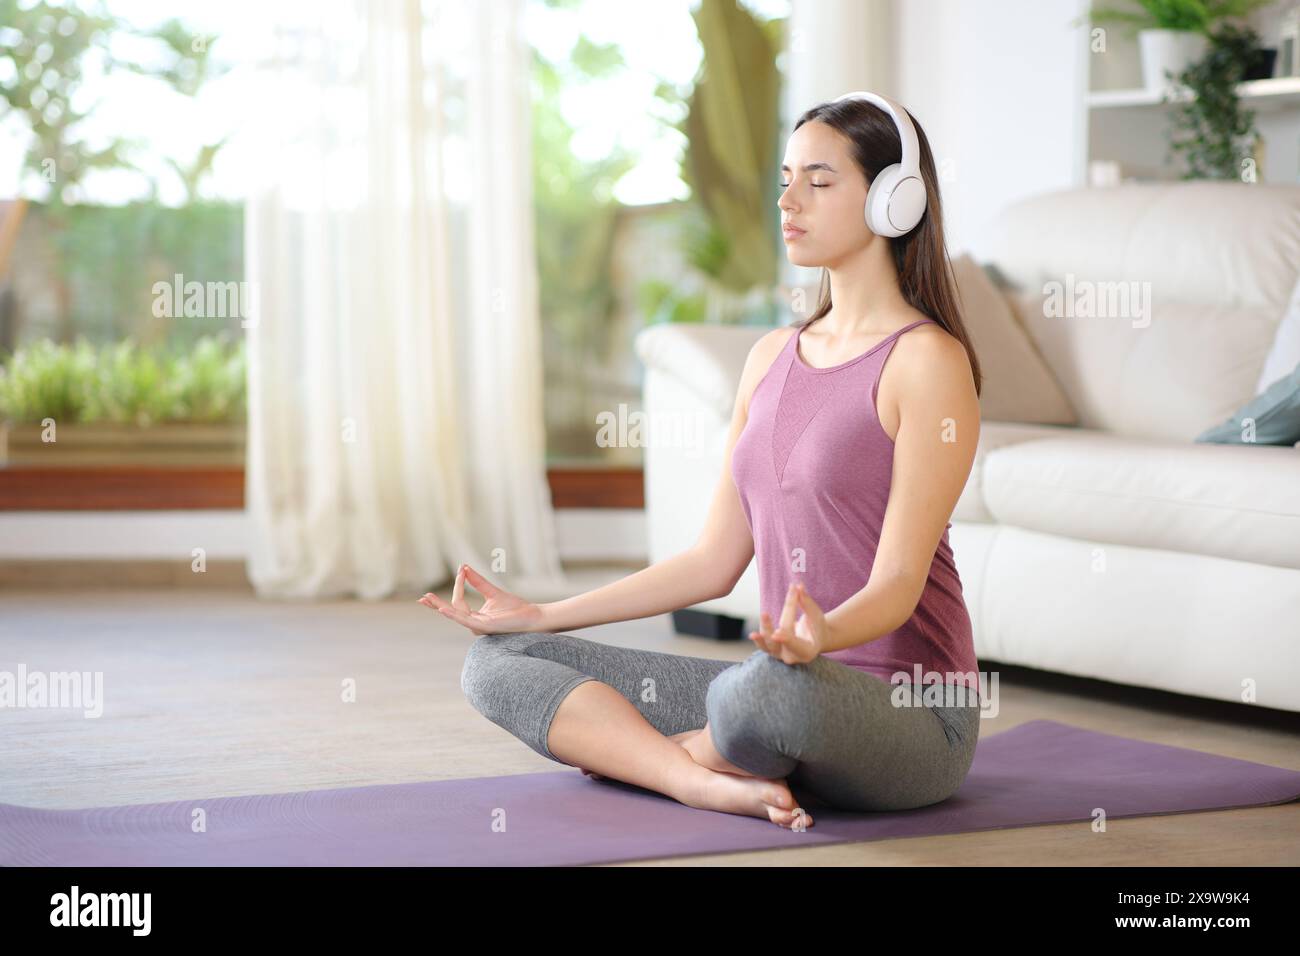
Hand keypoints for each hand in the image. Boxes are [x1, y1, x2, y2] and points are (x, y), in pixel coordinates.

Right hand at [418, 563, 544, 635]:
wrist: (532, 616)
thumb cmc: (516, 608)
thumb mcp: (493, 592)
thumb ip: (478, 582)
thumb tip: (465, 567)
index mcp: (476, 617)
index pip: (458, 602)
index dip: (458, 585)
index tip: (462, 569)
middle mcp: (474, 624)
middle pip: (451, 613)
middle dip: (436, 605)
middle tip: (422, 597)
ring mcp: (478, 627)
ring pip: (455, 616)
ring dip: (441, 607)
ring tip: (428, 599)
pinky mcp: (484, 627)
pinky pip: (465, 620)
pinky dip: (453, 614)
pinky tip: (444, 609)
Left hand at [749, 582, 824, 664]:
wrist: (814, 638)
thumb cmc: (817, 626)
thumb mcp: (815, 615)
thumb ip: (806, 602)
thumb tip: (798, 586)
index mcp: (807, 652)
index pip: (796, 644)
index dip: (786, 639)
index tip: (777, 633)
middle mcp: (792, 657)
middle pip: (779, 641)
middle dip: (771, 628)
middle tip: (765, 614)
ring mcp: (780, 655)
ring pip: (768, 644)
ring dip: (762, 632)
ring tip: (756, 628)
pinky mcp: (771, 650)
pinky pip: (763, 645)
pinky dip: (759, 639)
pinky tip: (753, 635)